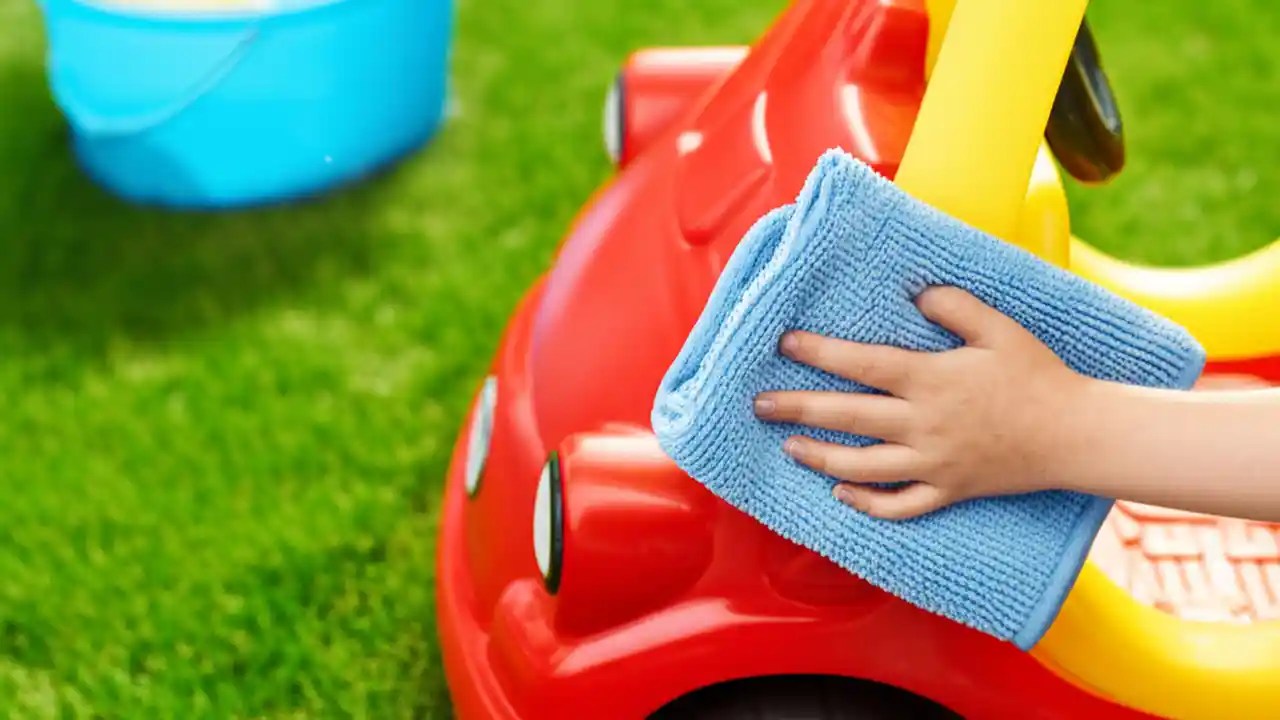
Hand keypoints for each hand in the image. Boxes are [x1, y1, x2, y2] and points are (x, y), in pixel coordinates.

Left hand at [753, 286, 1088, 519]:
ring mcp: (933, 463)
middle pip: (847, 417)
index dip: (819, 353)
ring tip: (788, 446)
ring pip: (862, 467)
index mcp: (931, 379)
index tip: (784, 345)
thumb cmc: (1038, 376)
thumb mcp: (999, 328)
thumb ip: (953, 305)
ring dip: (819, 457)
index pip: (861, 365)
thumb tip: (913, 292)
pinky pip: (899, 506)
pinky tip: (840, 493)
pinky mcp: (948, 491)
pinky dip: (867, 504)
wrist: (1076, 435)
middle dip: (797, 409)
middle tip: (759, 404)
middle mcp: (924, 424)